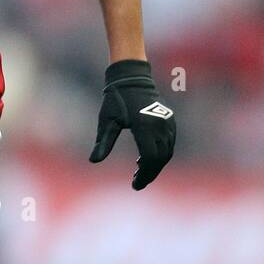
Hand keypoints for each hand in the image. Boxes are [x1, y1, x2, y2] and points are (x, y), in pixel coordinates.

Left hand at [89, 59, 175, 189]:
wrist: (132, 78)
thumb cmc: (116, 100)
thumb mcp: (106, 121)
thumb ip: (103, 142)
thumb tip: (93, 161)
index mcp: (144, 126)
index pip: (150, 158)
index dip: (144, 175)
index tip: (135, 185)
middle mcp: (160, 125)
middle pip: (160, 159)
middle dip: (150, 174)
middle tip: (137, 183)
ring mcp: (167, 123)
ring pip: (167, 153)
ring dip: (155, 165)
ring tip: (140, 172)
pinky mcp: (170, 121)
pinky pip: (169, 144)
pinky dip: (161, 155)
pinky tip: (146, 159)